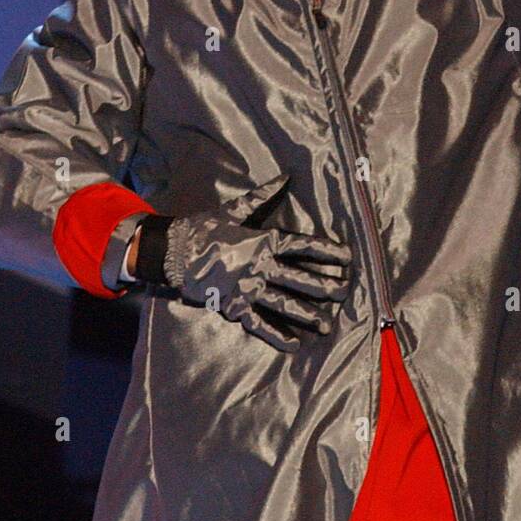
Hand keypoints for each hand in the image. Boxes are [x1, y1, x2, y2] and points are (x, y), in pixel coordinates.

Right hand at [165, 174, 353, 351]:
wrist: (173, 251)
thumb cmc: (206, 228)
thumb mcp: (235, 210)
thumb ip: (263, 196)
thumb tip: (286, 176)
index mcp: (263, 242)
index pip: (302, 246)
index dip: (326, 251)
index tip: (347, 257)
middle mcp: (260, 267)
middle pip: (299, 278)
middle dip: (324, 286)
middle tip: (344, 293)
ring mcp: (247, 289)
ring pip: (283, 304)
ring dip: (306, 314)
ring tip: (326, 325)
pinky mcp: (234, 306)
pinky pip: (259, 324)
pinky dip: (276, 335)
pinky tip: (294, 344)